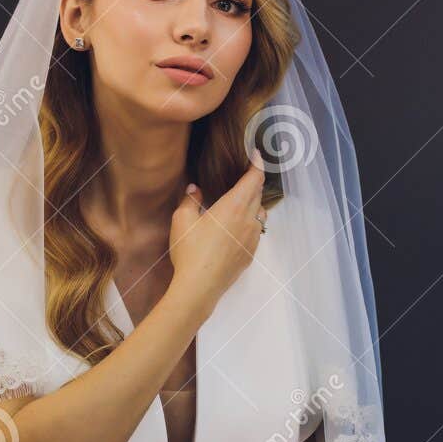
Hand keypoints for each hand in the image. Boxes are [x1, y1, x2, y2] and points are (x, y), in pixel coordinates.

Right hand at [167, 160, 265, 320]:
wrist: (199, 287)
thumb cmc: (189, 251)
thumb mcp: (182, 220)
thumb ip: (190, 200)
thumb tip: (195, 188)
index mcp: (234, 206)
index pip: (254, 179)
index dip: (257, 164)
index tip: (255, 154)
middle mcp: (249, 219)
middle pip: (259, 194)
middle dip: (254, 181)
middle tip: (246, 173)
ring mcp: (252, 238)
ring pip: (260, 214)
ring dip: (255, 203)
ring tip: (243, 201)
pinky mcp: (250, 253)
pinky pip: (256, 231)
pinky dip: (251, 222)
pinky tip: (237, 227)